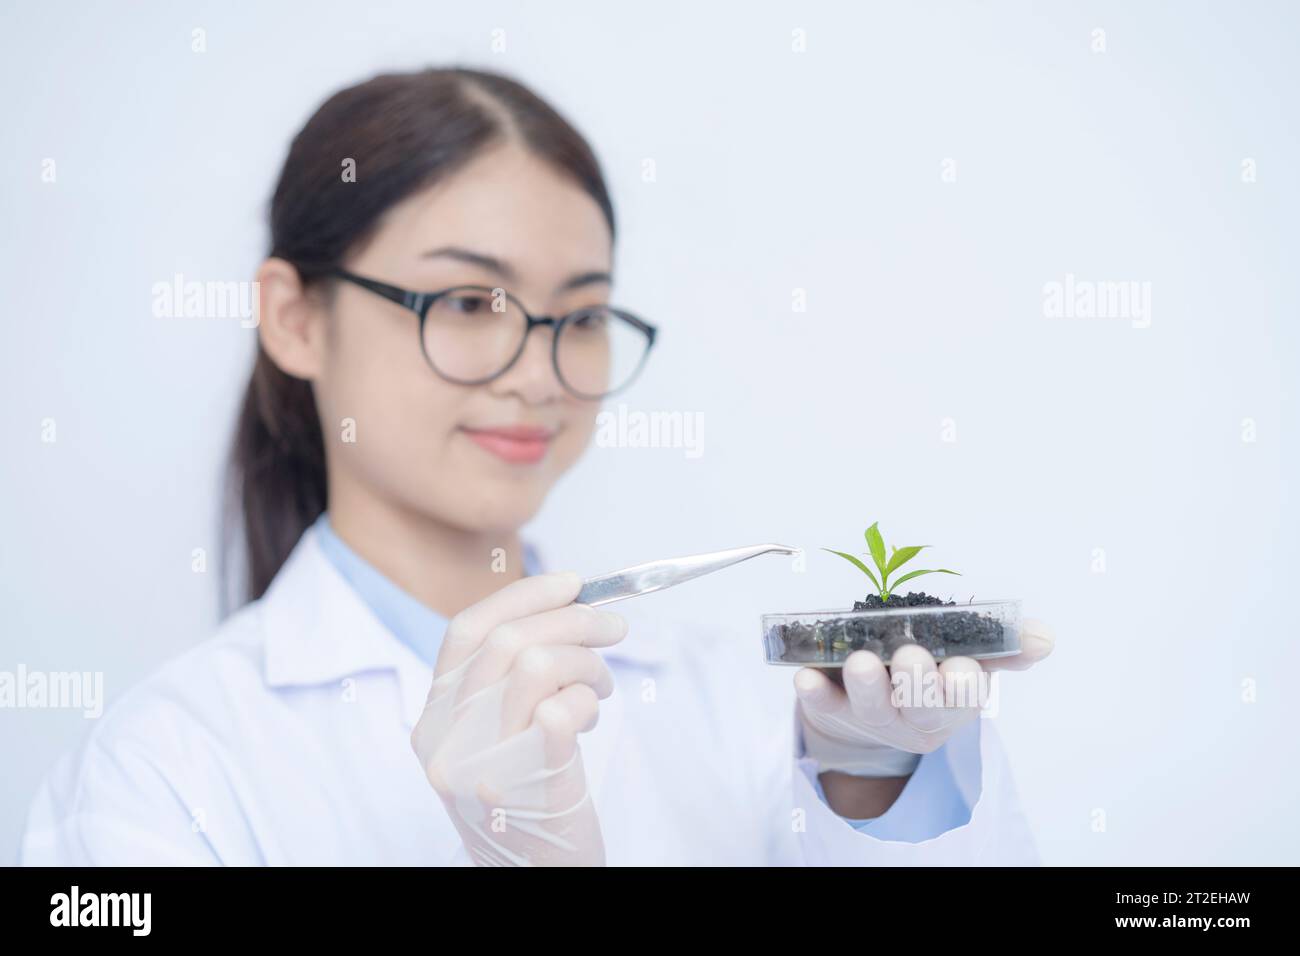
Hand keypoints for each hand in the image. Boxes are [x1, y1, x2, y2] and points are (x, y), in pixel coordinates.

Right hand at [410, 571, 627, 865]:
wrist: (536, 875)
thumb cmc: (525, 799)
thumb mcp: (495, 734)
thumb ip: (507, 678)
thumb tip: (563, 605)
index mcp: (434, 720)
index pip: (467, 630)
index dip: (522, 596)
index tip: (570, 582)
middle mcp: (447, 742)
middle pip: (509, 641)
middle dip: (574, 620)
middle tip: (612, 627)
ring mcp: (484, 764)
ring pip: (537, 664)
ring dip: (586, 661)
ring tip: (600, 684)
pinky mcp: (528, 782)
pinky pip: (562, 708)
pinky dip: (587, 699)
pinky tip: (589, 716)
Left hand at [794, 619, 1054, 775]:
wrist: (879, 697)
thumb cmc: (932, 671)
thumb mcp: (970, 659)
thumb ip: (1004, 646)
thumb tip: (1044, 637)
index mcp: (954, 701)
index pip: (963, 696)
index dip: (961, 684)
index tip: (959, 668)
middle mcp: (915, 715)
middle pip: (919, 708)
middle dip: (916, 684)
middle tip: (908, 658)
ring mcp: (873, 716)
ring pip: (872, 709)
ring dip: (867, 687)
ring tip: (859, 663)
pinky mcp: (835, 709)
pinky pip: (823, 704)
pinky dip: (815, 693)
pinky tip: (804, 677)